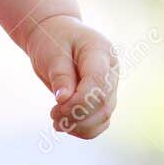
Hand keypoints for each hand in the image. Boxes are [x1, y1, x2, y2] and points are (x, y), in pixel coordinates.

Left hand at [24, 15, 118, 139]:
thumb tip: (64, 100)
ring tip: (56, 121)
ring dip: (80, 126)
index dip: (79, 102)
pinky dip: (84, 129)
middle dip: (77, 116)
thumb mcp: (52, 53)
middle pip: (103, 103)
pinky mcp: (103, 98)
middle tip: (53, 115)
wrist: (56, 35)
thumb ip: (60, 75)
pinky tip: (65, 125)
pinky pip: (100, 122)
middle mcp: (111, 70)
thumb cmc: (53, 40)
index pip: (98, 84)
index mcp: (101, 52)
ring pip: (104, 116)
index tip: (57, 107)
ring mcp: (110, 85)